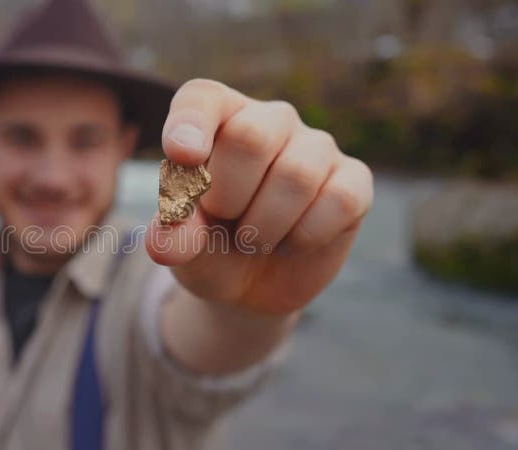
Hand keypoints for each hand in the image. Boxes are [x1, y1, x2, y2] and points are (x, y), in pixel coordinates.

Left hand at [146, 79, 372, 315]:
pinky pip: (339, 200)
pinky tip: (293, 241)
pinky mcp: (353, 180)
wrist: (251, 286)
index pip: (202, 99)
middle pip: (251, 136)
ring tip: (254, 236)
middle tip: (224, 218)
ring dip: (264, 225)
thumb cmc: (210, 246)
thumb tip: (164, 243)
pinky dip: (306, 236)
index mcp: (217, 119)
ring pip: (296, 174)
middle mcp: (269, 120)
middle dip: (228, 195)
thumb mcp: (182, 245)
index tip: (183, 157)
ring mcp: (315, 147)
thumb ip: (173, 236)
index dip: (190, 124)